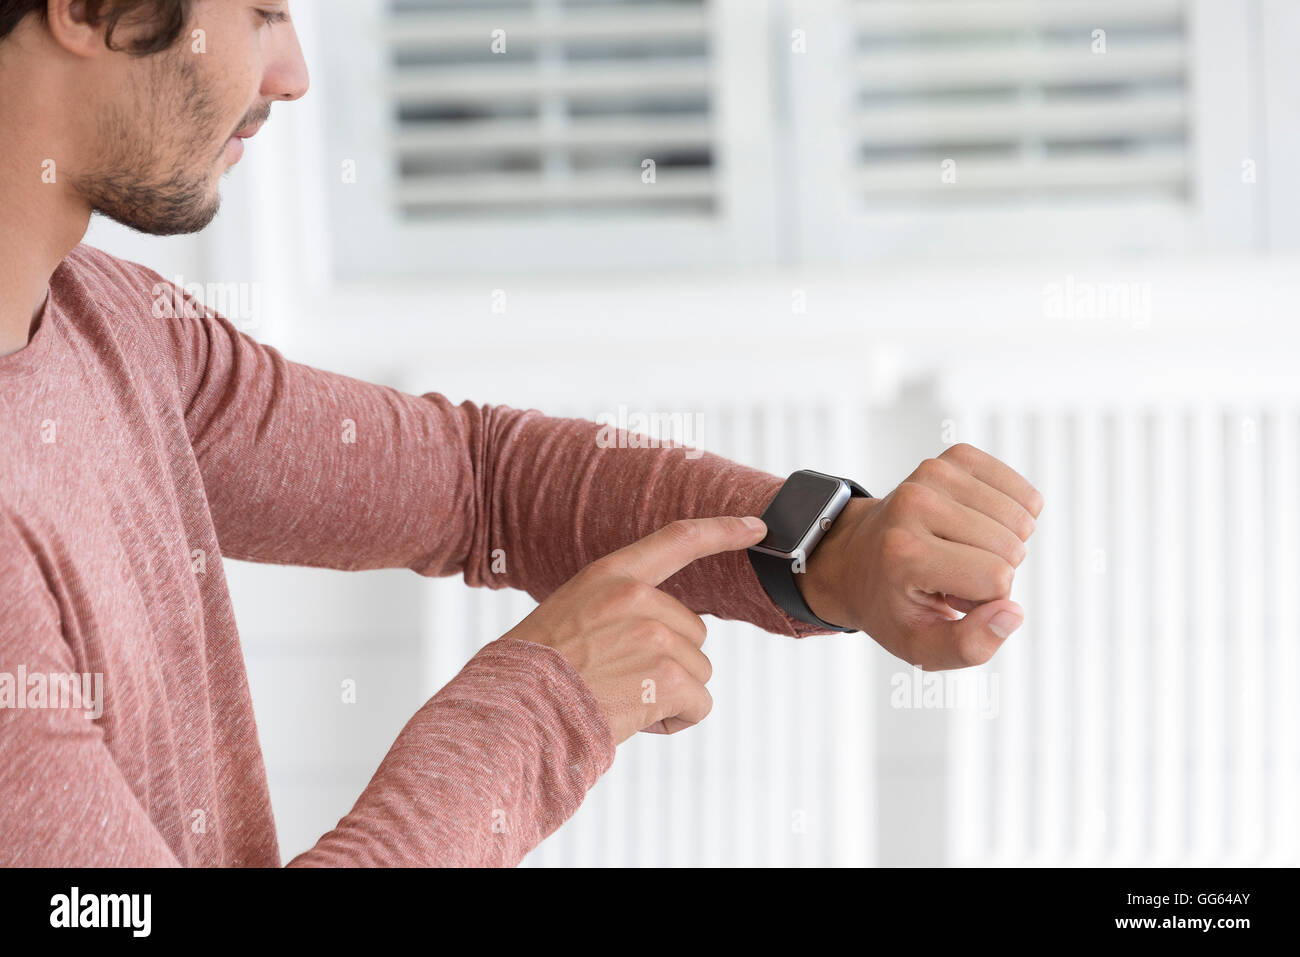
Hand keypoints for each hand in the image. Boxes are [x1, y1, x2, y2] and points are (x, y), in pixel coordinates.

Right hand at [504, 515, 766, 744]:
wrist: (516, 710)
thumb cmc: (534, 672)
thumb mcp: (570, 615)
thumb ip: (618, 611)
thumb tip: (669, 636)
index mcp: (611, 574)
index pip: (678, 540)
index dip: (722, 531)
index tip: (757, 526)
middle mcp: (638, 597)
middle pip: (693, 633)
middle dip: (667, 664)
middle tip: (615, 679)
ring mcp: (657, 635)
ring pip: (697, 672)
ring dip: (668, 694)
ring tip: (616, 698)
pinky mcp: (669, 677)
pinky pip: (699, 704)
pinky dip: (674, 719)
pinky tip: (633, 718)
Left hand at [799, 444, 1043, 669]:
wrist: (856, 558)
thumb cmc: (892, 605)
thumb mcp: (921, 647)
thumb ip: (971, 647)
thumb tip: (1013, 613)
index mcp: (903, 553)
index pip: (996, 579)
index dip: (987, 600)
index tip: (949, 598)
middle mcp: (915, 504)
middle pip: (1011, 547)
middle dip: (995, 571)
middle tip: (951, 576)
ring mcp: (932, 475)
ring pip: (1021, 519)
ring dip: (1001, 544)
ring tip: (959, 552)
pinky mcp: (952, 459)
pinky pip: (1020, 491)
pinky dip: (1012, 515)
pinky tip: (976, 527)